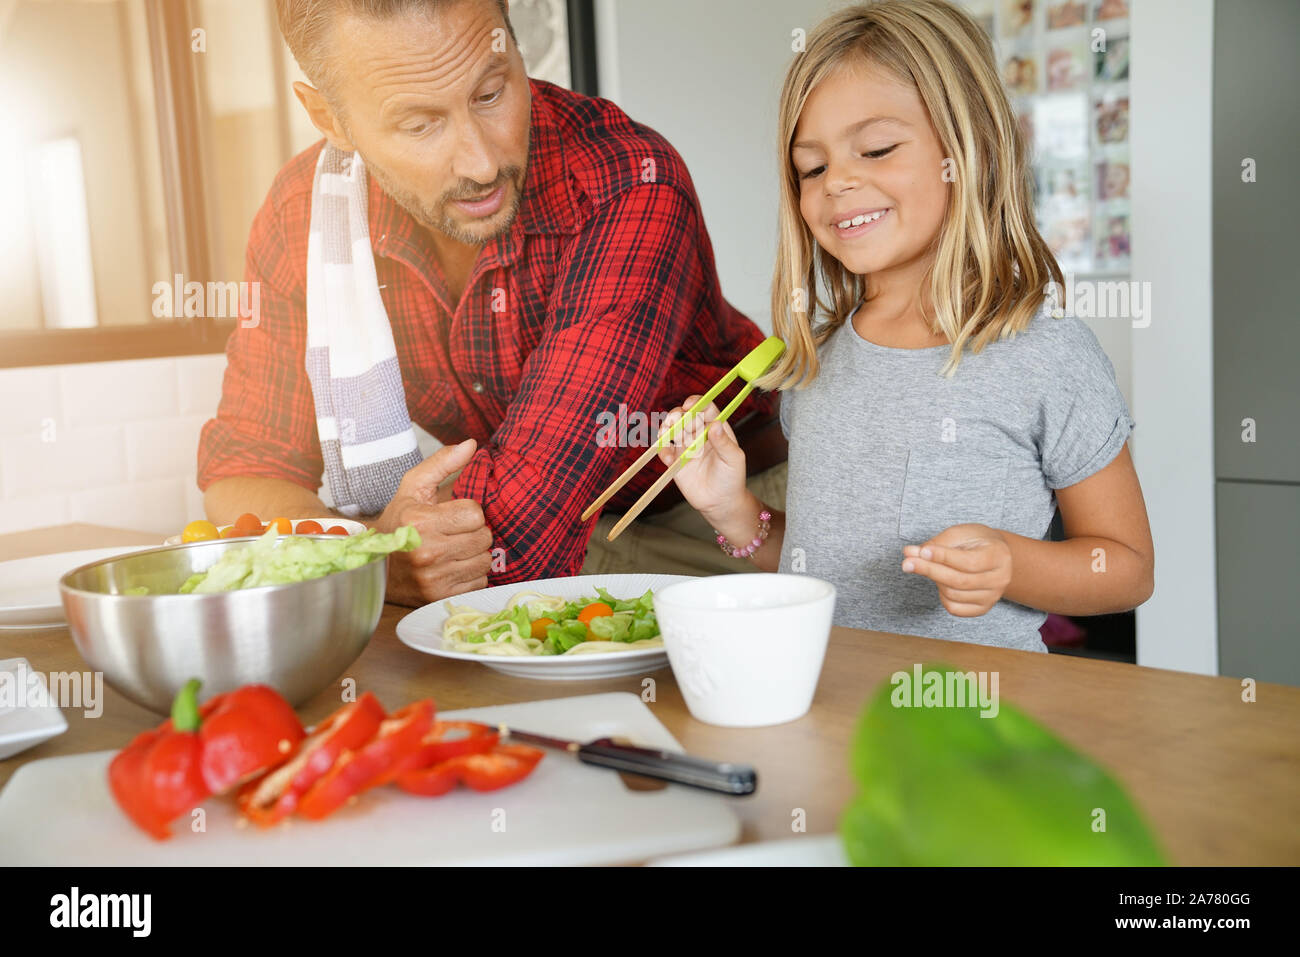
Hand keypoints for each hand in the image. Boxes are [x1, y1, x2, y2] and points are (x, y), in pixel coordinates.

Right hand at [376, 439, 494, 606]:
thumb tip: (472, 444)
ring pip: (485, 561)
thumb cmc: (398, 521)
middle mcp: (427, 552)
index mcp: (421, 522)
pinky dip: (471, 575)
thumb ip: (442, 463)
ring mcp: (433, 578)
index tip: (453, 514)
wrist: (372, 564)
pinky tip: (452, 567)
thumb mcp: (413, 486)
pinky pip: (478, 582)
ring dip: (475, 554)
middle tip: (454, 532)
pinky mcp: (439, 597)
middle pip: (484, 537)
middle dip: (474, 532)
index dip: (468, 512)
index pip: (475, 514)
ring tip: (454, 549)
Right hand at [655, 396, 747, 522]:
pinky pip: (664, 449)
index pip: (705, 408)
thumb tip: (715, 425)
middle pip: (684, 415)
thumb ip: (724, 443)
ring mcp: (685, 446)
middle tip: (676, 422)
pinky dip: (662, 449)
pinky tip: (668, 458)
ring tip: (665, 435)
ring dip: (665, 427)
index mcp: (716, 428)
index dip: (696, 403)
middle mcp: (699, 433)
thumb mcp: (733, 460)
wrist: (719, 503)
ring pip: (671, 428)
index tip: (689, 405)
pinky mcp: (674, 460)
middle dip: (677, 415)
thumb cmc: (732, 479)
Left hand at [901, 524, 1012, 617]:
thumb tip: (909, 553)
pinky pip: (954, 608)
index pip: (969, 562)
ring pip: (953, 594)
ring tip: (931, 567)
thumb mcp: (960, 534)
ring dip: (935, 580)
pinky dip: (941, 596)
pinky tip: (941, 582)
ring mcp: (992, 597)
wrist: (995, 556)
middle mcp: (1000, 579)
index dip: (943, 557)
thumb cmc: (976, 541)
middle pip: (959, 581)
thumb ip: (936, 544)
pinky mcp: (982, 608)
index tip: (922, 551)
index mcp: (999, 556)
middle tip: (907, 563)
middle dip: (930, 571)